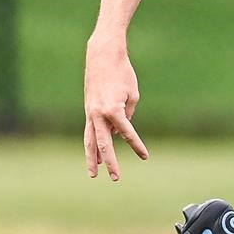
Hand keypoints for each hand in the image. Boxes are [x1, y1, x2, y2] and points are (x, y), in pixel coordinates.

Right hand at [83, 40, 148, 180]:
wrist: (102, 55)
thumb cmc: (122, 73)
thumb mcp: (132, 93)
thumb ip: (128, 115)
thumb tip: (120, 131)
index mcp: (113, 109)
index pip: (127, 133)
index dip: (136, 145)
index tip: (145, 156)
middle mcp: (99, 114)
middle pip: (104, 143)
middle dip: (110, 162)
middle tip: (116, 178)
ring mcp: (90, 112)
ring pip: (89, 141)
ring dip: (92, 158)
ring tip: (93, 174)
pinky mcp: (88, 110)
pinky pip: (89, 131)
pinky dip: (90, 144)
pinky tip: (93, 156)